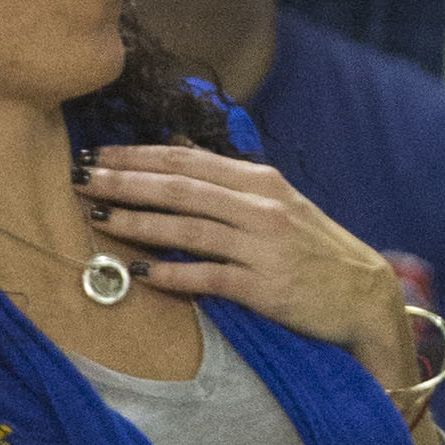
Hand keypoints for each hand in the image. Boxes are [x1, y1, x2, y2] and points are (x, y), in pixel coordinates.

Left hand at [84, 145, 414, 388]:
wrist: (365, 296)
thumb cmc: (315, 250)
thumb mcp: (279, 203)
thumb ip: (229, 180)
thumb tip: (177, 148)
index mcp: (262, 182)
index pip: (189, 160)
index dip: (138, 155)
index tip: (97, 154)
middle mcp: (262, 208)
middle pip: (182, 188)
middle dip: (126, 181)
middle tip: (80, 178)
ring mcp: (264, 248)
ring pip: (190, 228)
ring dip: (139, 222)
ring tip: (99, 217)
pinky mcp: (266, 287)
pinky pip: (210, 278)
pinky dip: (174, 275)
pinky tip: (141, 273)